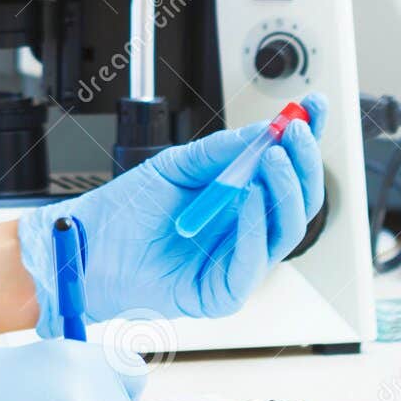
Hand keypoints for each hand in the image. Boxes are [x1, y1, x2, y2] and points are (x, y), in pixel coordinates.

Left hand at [18, 92, 326, 329]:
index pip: (287, 172)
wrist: (86, 246)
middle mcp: (246, 233)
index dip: (307, 140)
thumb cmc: (126, 212)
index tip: (314, 106)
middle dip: (304, 163)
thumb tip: (266, 130)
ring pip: (285, 231)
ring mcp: (238, 264)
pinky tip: (250, 195)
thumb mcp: (177, 166)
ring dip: (285, 189)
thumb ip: (222, 151)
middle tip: (296, 132)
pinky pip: (251, 263)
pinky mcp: (222, 293)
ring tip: (273, 157)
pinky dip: (255, 226)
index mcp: (240, 202)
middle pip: (299, 202)